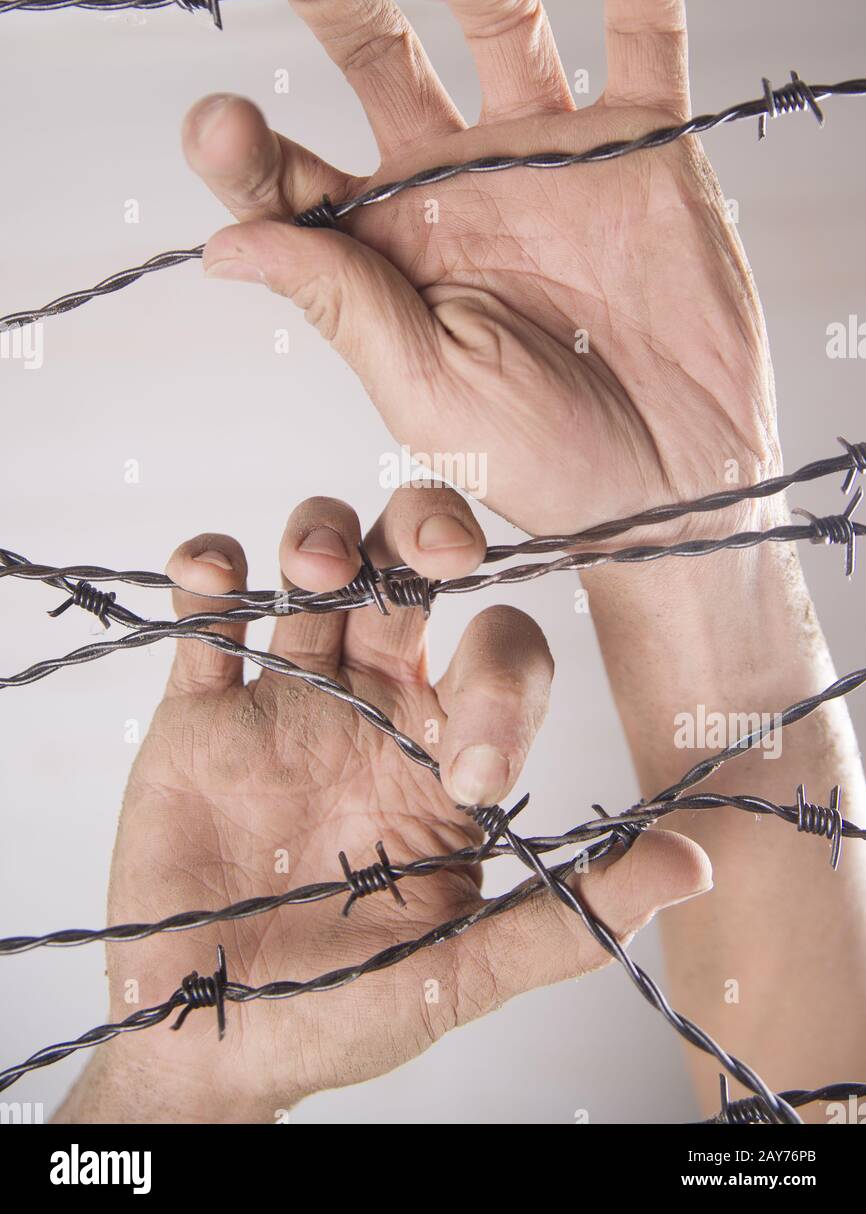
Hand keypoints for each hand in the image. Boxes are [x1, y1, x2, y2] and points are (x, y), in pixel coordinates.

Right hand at [80, 486, 709, 1122]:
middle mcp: (372, 704)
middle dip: (428, 529)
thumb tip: (699, 865)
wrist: (213, 1045)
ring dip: (324, 535)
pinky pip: (207, 619)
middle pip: (409, 565)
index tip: (469, 772)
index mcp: (444, 751)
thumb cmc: (342, 1010)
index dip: (504, 678)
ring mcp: (286, 698)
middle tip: (441, 553)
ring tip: (321, 569)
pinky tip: (216, 574)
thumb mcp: (462, 970)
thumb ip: (571, 916)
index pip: (502, 654)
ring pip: (314, 566)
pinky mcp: (200, 711)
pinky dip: (209, 574)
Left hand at [190, 0, 779, 536]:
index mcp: (387, 247)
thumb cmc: (543, 458)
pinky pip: (637, 28)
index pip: (292, 171)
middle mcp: (458, 180)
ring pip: (499, 18)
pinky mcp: (643, 139)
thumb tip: (227, 240)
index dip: (244, 142)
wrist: (676, 479)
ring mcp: (550, 151)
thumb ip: (341, 302)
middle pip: (379, 56)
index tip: (220, 118)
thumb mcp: (426, 390)